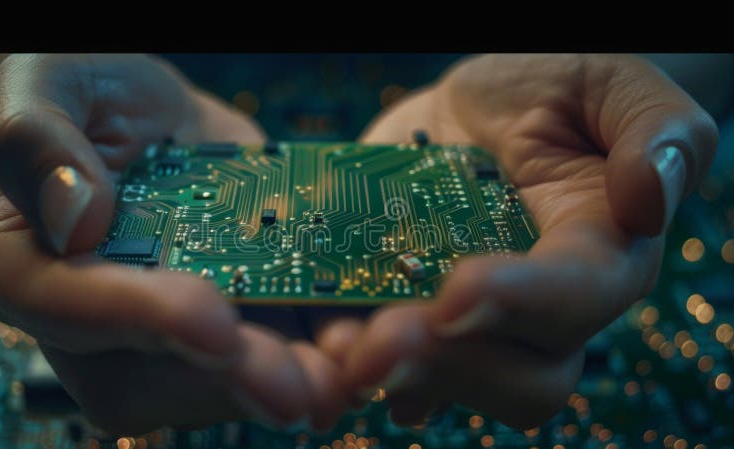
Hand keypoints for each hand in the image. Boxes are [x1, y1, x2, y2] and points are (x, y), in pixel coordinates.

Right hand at [0, 54, 348, 432]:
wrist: (152, 115)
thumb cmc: (86, 96)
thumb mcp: (45, 87)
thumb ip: (35, 142)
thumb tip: (75, 219)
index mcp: (30, 266)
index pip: (64, 310)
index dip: (136, 322)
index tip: (209, 319)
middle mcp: (95, 320)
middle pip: (148, 378)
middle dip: (229, 381)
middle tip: (299, 386)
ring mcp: (166, 329)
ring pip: (215, 383)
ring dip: (285, 384)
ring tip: (345, 374)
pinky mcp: (230, 316)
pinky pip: (270, 349)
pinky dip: (319, 349)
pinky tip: (360, 340)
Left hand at [324, 54, 717, 427]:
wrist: (485, 110)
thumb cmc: (555, 91)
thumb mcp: (608, 84)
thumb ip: (654, 130)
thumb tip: (647, 200)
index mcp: (600, 253)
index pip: (578, 297)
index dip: (522, 303)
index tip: (457, 290)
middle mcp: (544, 309)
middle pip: (524, 378)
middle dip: (454, 366)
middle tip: (380, 345)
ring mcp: (479, 322)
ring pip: (455, 385)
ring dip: (399, 377)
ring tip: (342, 352)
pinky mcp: (419, 313)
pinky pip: (398, 364)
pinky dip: (360, 364)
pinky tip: (326, 345)